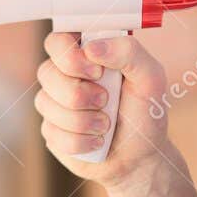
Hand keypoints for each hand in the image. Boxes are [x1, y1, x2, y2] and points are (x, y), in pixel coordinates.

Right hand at [34, 31, 170, 187]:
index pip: (58, 40)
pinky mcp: (50, 130)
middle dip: (80, 93)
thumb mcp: (151, 78)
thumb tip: (91, 48)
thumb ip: (129, 52)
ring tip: (106, 125)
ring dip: (84, 120)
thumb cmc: (145, 113)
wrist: (139, 157)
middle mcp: (65, 75)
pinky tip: (96, 141)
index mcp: (87, 55)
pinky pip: (52, 132)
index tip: (97, 72)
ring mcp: (53, 103)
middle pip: (46, 72)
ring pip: (46, 104)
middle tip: (106, 101)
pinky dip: (81, 141)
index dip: (70, 56)